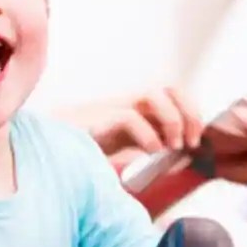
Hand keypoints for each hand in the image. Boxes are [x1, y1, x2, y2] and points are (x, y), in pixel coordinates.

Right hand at [60, 87, 203, 172]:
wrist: (51, 149)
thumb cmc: (88, 149)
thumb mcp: (127, 149)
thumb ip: (153, 149)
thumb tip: (182, 158)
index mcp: (138, 108)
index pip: (175, 94)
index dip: (192, 113)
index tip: (196, 141)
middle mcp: (129, 104)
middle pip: (171, 88)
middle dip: (188, 112)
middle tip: (190, 141)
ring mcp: (114, 108)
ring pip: (153, 94)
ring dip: (172, 119)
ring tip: (172, 146)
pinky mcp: (100, 120)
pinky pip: (129, 116)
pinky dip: (147, 134)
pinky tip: (151, 152)